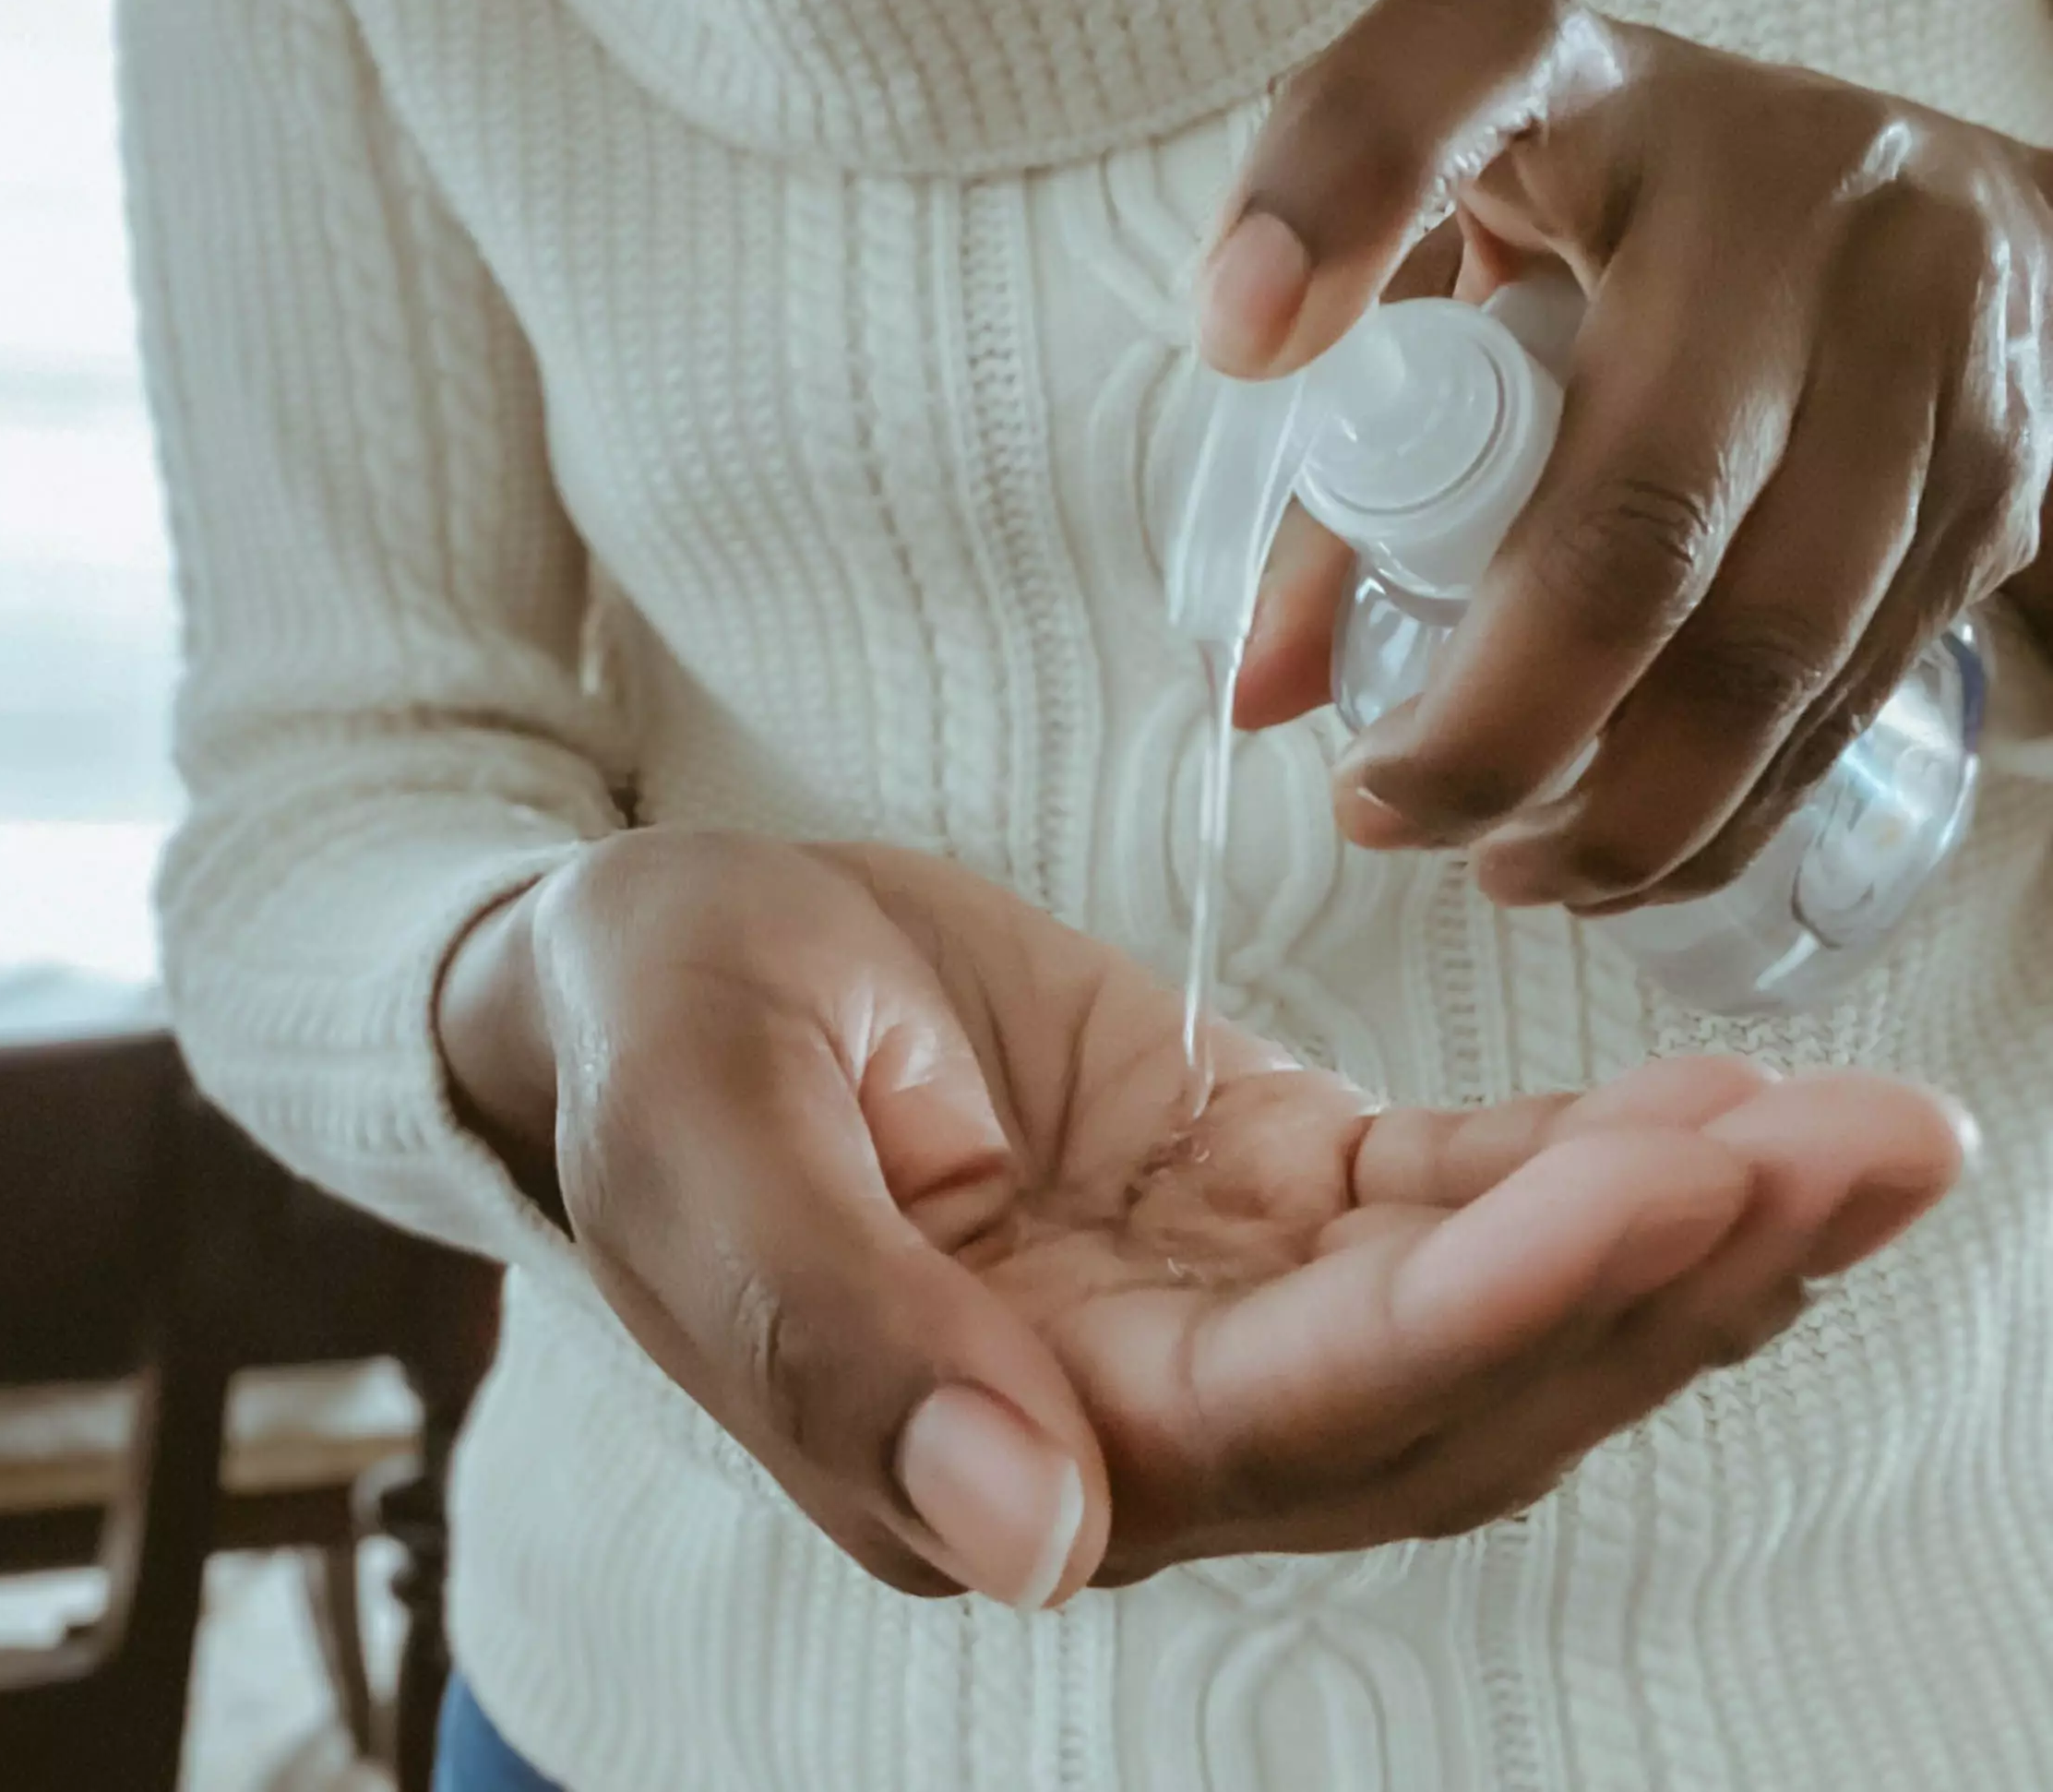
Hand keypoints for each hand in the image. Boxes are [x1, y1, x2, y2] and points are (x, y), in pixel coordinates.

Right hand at [439, 831, 1969, 1602]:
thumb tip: (1024, 1544)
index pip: (1283, 1416)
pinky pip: (1447, 1210)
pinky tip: (1729, 1121)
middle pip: (1438, 1402)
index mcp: (975, 1444)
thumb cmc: (644, 1036)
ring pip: (1482, 1331)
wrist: (647, 971)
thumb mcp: (690, 1138)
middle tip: (1866, 1154)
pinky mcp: (1247, 1208)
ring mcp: (1197, 1320)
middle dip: (1660, 1289)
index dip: (1482, 1312)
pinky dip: (1592, 1174)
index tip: (1658, 1184)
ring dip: (1679, 1248)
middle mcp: (1118, 1425)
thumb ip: (831, 1333)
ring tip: (1870, 1141)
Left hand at [1200, 0, 2052, 912]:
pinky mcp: (2013, 446)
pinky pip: (1861, 671)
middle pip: (1638, 508)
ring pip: (1774, 634)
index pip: (1457, 59)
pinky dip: (1734, 799)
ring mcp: (1929, 314)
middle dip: (1500, 724)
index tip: (1241, 341)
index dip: (1334, 197)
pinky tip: (1632, 852)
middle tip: (1385, 815)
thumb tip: (1265, 696)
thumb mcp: (1456, 266)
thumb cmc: (1605, 235)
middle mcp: (1782, 176)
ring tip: (1503, 871)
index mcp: (1583, 76)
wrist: (1898, 203)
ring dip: (1622, 806)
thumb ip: (1341, 447)